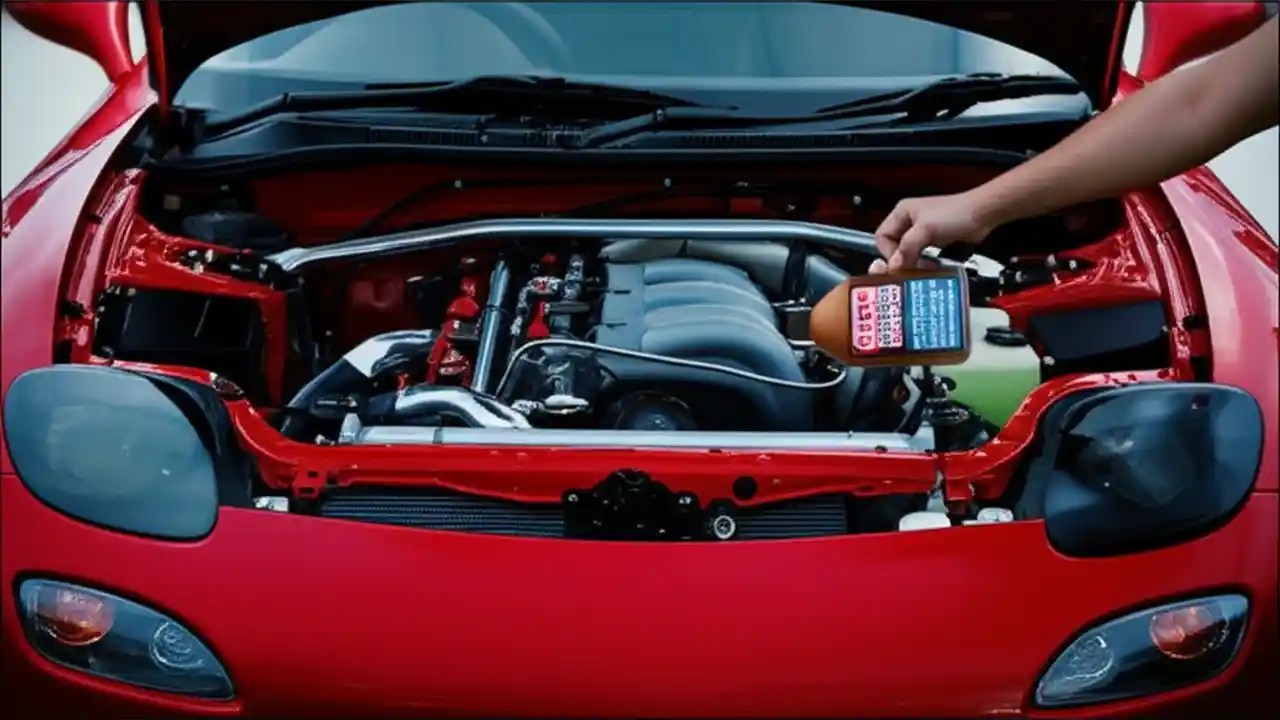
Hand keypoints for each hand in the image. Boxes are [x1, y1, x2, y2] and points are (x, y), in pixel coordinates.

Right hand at [870, 192, 993, 273]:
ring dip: (914, 262)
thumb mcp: (926, 230)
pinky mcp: (934, 239)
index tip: (899, 263)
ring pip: (909, 252)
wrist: (982, 214)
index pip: (883, 237)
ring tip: (922, 268)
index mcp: (902, 212)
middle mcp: (910, 221)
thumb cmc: (957, 213)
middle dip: (902, 259)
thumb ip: (907, 248)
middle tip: (910, 269)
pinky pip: (922, 255)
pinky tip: (931, 267)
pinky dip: (925, 262)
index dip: (889, 252)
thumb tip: (894, 266)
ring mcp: (923, 230)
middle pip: (895, 247)